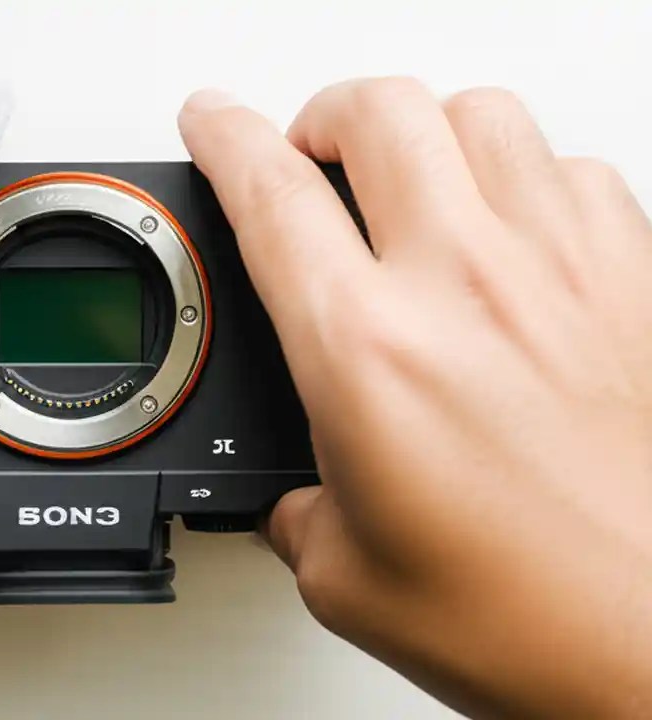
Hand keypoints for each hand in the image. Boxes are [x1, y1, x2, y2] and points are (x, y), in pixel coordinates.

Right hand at [179, 81, 651, 718]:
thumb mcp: (350, 578)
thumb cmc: (538, 622)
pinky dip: (527, 174)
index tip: (210, 121)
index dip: (222, 134)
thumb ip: (302, 514)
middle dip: (322, 116)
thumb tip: (301, 501)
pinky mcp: (638, 283)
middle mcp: (465, 285)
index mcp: (366, 351)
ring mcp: (563, 271)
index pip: (267, 189)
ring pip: (481, 115)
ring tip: (409, 176)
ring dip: (425, 131)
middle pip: (378, 111)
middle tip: (308, 155)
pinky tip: (511, 222)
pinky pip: (575, 169)